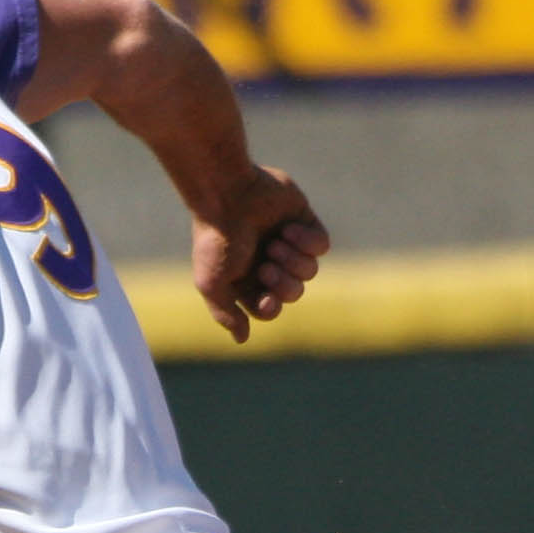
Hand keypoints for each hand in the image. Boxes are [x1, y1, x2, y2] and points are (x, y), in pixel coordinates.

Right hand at [191, 166, 329, 344]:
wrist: (226, 192)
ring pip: (310, 272)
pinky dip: (307, 241)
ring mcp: (288, 242)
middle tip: (266, 263)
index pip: (271, 309)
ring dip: (293, 260)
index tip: (263, 293)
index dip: (271, 304)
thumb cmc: (216, 239)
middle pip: (294, 293)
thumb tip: (242, 340)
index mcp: (247, 280)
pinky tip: (288, 228)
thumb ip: (226, 314)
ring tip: (275, 242)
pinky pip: (321, 246)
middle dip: (284, 282)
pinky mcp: (304, 221)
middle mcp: (269, 263)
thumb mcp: (212, 284)